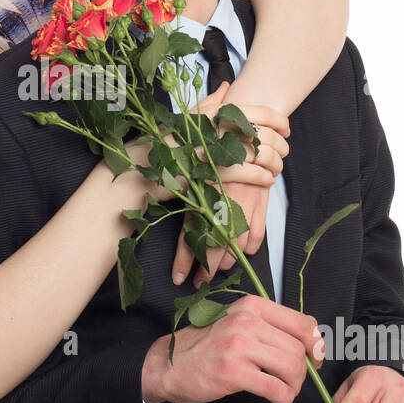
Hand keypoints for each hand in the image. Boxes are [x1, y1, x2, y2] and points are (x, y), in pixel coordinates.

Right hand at [124, 81, 273, 203]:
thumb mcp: (184, 119)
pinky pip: (246, 173)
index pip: (255, 110)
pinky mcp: (208, 172)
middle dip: (280, 143)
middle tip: (285, 152)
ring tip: (276, 169)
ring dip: (274, 163)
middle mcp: (213, 128)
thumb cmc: (163, 144)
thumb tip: (227, 86)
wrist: (139, 172)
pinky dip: (262, 177)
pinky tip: (266, 180)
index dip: (277, 118)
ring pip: (257, 153)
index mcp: (210, 113)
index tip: (286, 127)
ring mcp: (211, 150)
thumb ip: (208, 103)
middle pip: (261, 132)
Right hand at [140, 295, 322, 402]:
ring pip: (292, 368)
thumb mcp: (237, 322)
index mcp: (251, 306)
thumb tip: (310, 342)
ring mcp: (238, 346)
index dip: (315, 345)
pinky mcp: (233, 372)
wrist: (168, 365)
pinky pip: (276, 388)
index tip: (312, 358)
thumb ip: (269, 326)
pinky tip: (276, 398)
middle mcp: (246, 321)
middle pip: (299, 349)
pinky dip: (284, 398)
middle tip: (293, 381)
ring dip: (295, 386)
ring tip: (284, 390)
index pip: (303, 323)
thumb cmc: (206, 346)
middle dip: (303, 371)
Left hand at [169, 104, 289, 284]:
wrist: (249, 119)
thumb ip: (171, 176)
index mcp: (199, 191)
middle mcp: (222, 200)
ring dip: (227, 261)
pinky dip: (251, 247)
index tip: (179, 278)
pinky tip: (243, 253)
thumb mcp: (186, 158)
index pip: (190, 233)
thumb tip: (141, 189)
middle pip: (214, 245)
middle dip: (207, 269)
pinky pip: (257, 233)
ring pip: (236, 244)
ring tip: (217, 271)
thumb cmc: (212, 135)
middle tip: (199, 282)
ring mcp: (244, 202)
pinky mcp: (261, 200)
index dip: (184, 259)